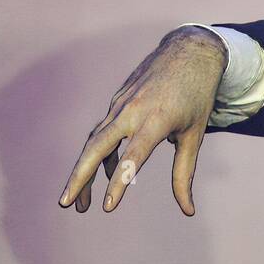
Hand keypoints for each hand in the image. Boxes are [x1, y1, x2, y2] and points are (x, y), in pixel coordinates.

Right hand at [58, 26, 227, 215]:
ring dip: (84, 170)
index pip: (132, 157)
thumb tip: (188, 211)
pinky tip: (105, 171)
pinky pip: (103, 130)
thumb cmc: (198, 97)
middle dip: (79, 177)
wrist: (191, 52)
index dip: (118, 183)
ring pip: (94, 141)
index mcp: (156, 120)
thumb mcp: (195, 135)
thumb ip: (185, 174)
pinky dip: (100, 153)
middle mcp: (132, 111)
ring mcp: (120, 103)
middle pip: (96, 147)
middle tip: (65, 205)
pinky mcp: (117, 100)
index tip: (106, 207)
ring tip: (81, 202)